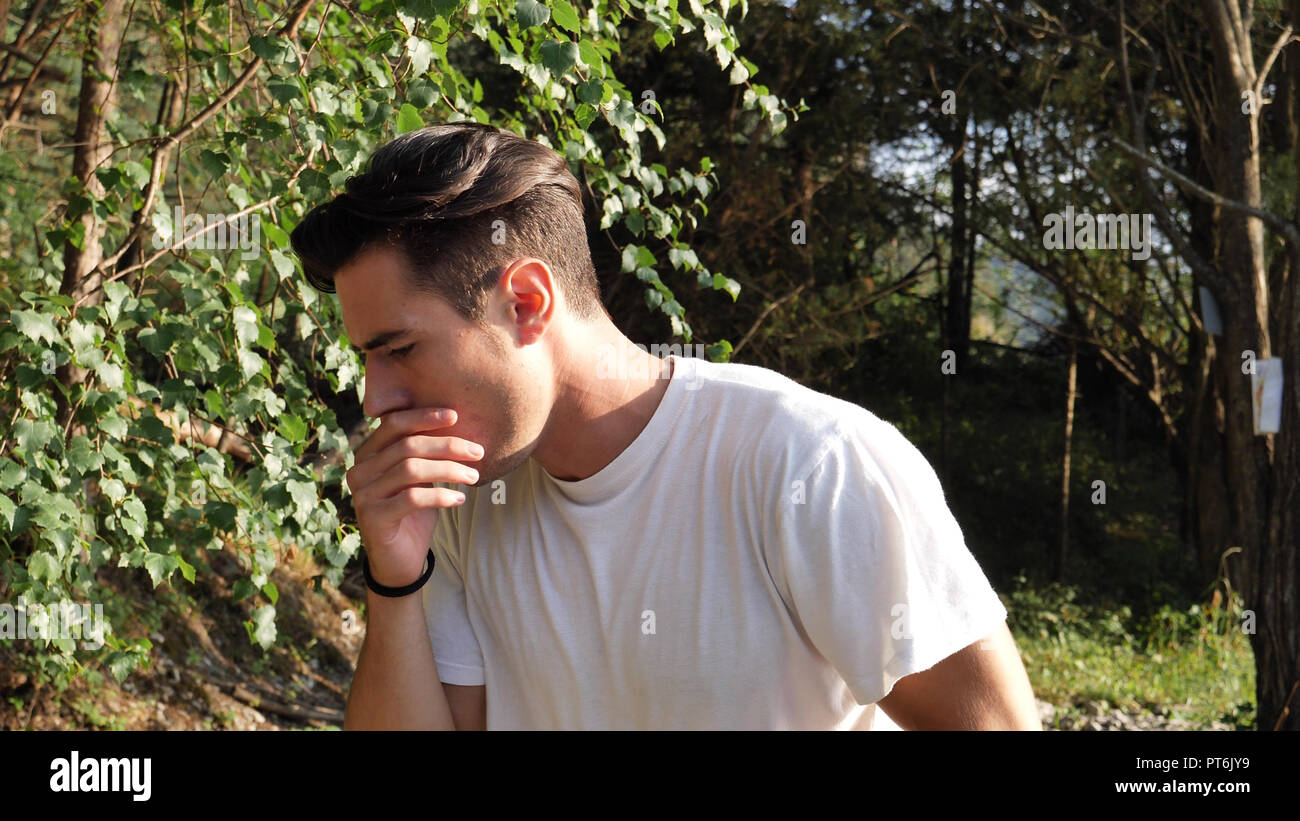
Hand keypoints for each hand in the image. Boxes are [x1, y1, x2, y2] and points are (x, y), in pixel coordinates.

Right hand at [345, 407, 482, 587]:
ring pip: (411, 469)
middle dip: (447, 445)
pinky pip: (412, 498)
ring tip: (474, 476)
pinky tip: (459, 499)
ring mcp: (363, 494)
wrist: (399, 561)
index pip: (394, 424)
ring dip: (449, 470)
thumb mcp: (420, 479)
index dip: (424, 417)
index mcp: (368, 454)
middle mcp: (360, 470)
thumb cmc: (413, 514)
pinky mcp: (373, 517)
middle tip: (478, 452)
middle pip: (407, 445)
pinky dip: (440, 495)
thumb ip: (426, 453)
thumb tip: (458, 423)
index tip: (456, 416)